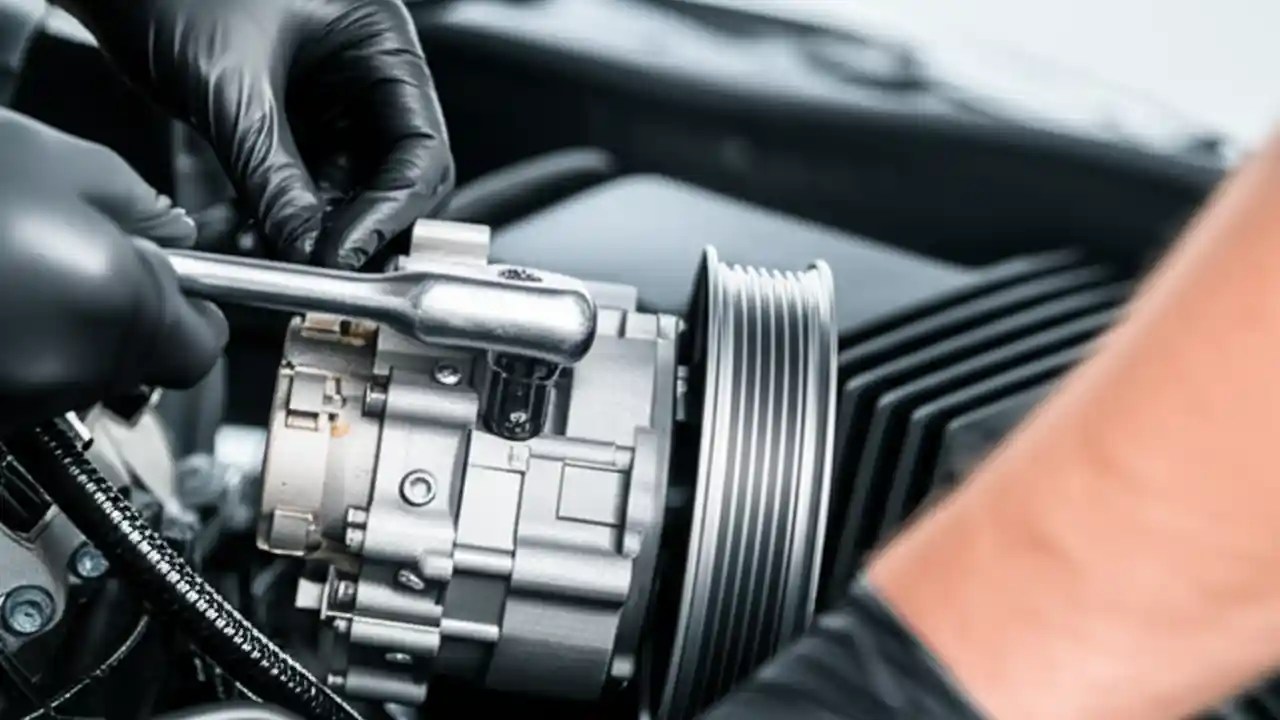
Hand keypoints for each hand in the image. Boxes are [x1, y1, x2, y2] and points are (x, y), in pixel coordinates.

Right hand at [0, 109, 226, 433]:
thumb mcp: (54, 161)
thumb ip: (135, 205)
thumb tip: (172, 235)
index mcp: (118, 305)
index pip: (203, 345)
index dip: (193, 310)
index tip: (172, 282)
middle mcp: (68, 369)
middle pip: (138, 365)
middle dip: (122, 317)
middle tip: (75, 260)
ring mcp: (10, 401)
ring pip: (72, 380)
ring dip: (62, 337)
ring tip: (12, 279)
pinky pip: (15, 391)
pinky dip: (12, 354)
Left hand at [64, 0, 453, 268]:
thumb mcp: (229, 85)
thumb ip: (271, 172)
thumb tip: (304, 247)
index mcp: (379, 42)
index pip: (420, 146)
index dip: (392, 208)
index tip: (349, 254)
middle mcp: (361, 73)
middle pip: (389, 176)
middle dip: (353, 226)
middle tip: (320, 267)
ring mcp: (322, 100)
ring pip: (339, 189)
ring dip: (307, 231)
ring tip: (270, 255)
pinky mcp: (281, 122)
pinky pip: (294, 184)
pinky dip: (274, 216)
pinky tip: (247, 236)